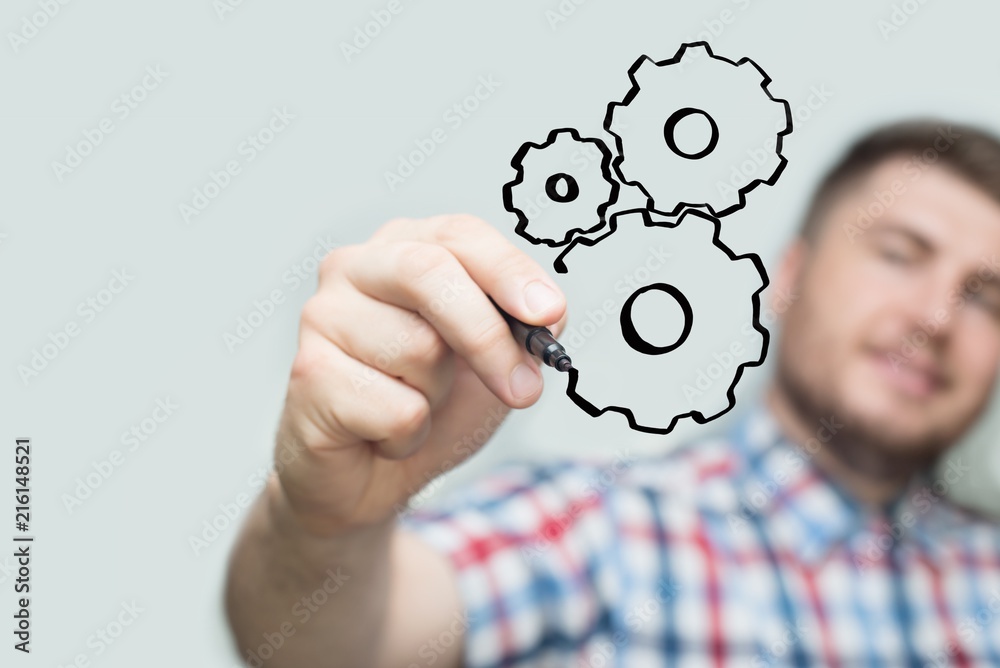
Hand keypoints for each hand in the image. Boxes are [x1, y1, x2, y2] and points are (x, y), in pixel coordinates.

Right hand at [273, 214, 567, 536]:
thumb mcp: (491, 360)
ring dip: (438, 397)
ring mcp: (323, 317)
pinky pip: (396, 409)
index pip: (460, 236)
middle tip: (524, 389)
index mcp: (403, 247)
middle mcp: (354, 267)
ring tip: (412, 404)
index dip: (509, 272)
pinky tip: (381, 435)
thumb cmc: (427, 404)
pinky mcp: (309, 375)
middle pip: (429, 274)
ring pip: (417, 349)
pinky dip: (409, 437)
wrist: (368, 477)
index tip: (549, 313)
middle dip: (487, 336)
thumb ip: (520, 328)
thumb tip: (547, 315)